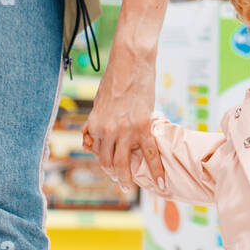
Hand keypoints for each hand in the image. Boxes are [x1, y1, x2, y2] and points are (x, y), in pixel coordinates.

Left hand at [81, 46, 166, 194]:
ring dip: (127, 179)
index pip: (97, 153)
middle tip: (120, 185)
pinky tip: (160, 182)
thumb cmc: (114, 79)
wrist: (130, 62)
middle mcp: (107, 131)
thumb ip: (95, 122)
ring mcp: (126, 130)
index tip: (111, 170)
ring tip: (130, 188)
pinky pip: (150, 154)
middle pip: (109, 163)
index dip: (104, 163)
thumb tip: (89, 137)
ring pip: (125, 163)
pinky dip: (156, 170)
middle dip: (114, 177)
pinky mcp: (143, 126)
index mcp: (94, 125)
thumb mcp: (98, 103)